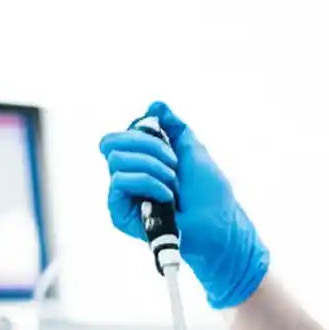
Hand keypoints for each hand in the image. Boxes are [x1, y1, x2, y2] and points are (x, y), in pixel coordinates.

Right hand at [98, 101, 268, 308]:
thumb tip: (155, 104)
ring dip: (153, 167)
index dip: (142, 134)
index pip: (119, 136)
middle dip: (148, 147)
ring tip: (173, 184)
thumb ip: (173, 126)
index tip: (169, 145)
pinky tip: (166, 196)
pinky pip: (119, 182)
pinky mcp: (120, 213)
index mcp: (141, 160)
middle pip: (111, 143)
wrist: (217, 225)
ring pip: (116, 161)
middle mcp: (128, 175)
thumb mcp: (193, 150)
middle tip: (173, 164)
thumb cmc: (210, 193)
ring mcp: (123, 195)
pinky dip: (148, 182)